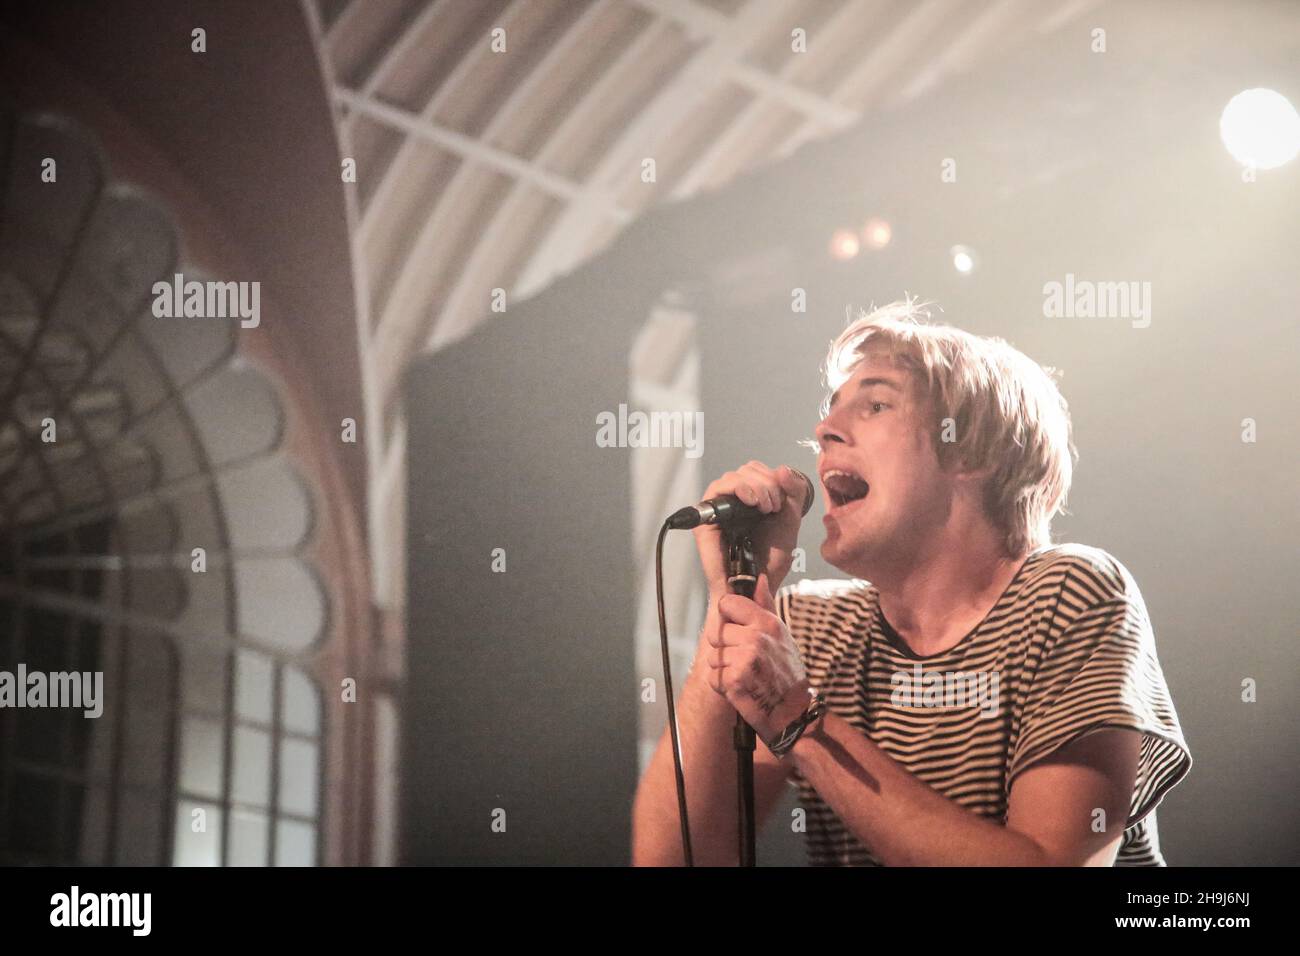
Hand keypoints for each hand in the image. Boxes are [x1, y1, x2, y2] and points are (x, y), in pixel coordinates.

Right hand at [691, 461, 808, 598]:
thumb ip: (793, 493)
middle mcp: (733, 503)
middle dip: (766, 483)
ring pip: (732, 476)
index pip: (755, 471)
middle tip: (773, 506)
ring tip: (765, 508)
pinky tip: (753, 503)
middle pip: (744, 470)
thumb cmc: (770, 560)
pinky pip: (716, 490)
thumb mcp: (791, 520)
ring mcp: (718, 511)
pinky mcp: (706, 520)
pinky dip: (737, 489)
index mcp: (751, 501)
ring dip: (755, 486)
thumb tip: (782, 468)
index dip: (770, 477)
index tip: (780, 499)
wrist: (760, 584)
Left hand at [705, 571, 810, 745]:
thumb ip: (764, 605)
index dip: (727, 616)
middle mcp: (755, 638)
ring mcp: (745, 659)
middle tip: (744, 659)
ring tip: (744, 675)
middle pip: (716, 632)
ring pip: (713, 656)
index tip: (735, 628)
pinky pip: (713, 677)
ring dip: (723, 668)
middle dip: (724, 647)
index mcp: (766, 623)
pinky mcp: (735, 680)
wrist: (793, 711)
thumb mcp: (781, 634)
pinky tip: (740, 688)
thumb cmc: (787, 672)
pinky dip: (723, 686)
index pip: (727, 603)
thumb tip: (758, 579)